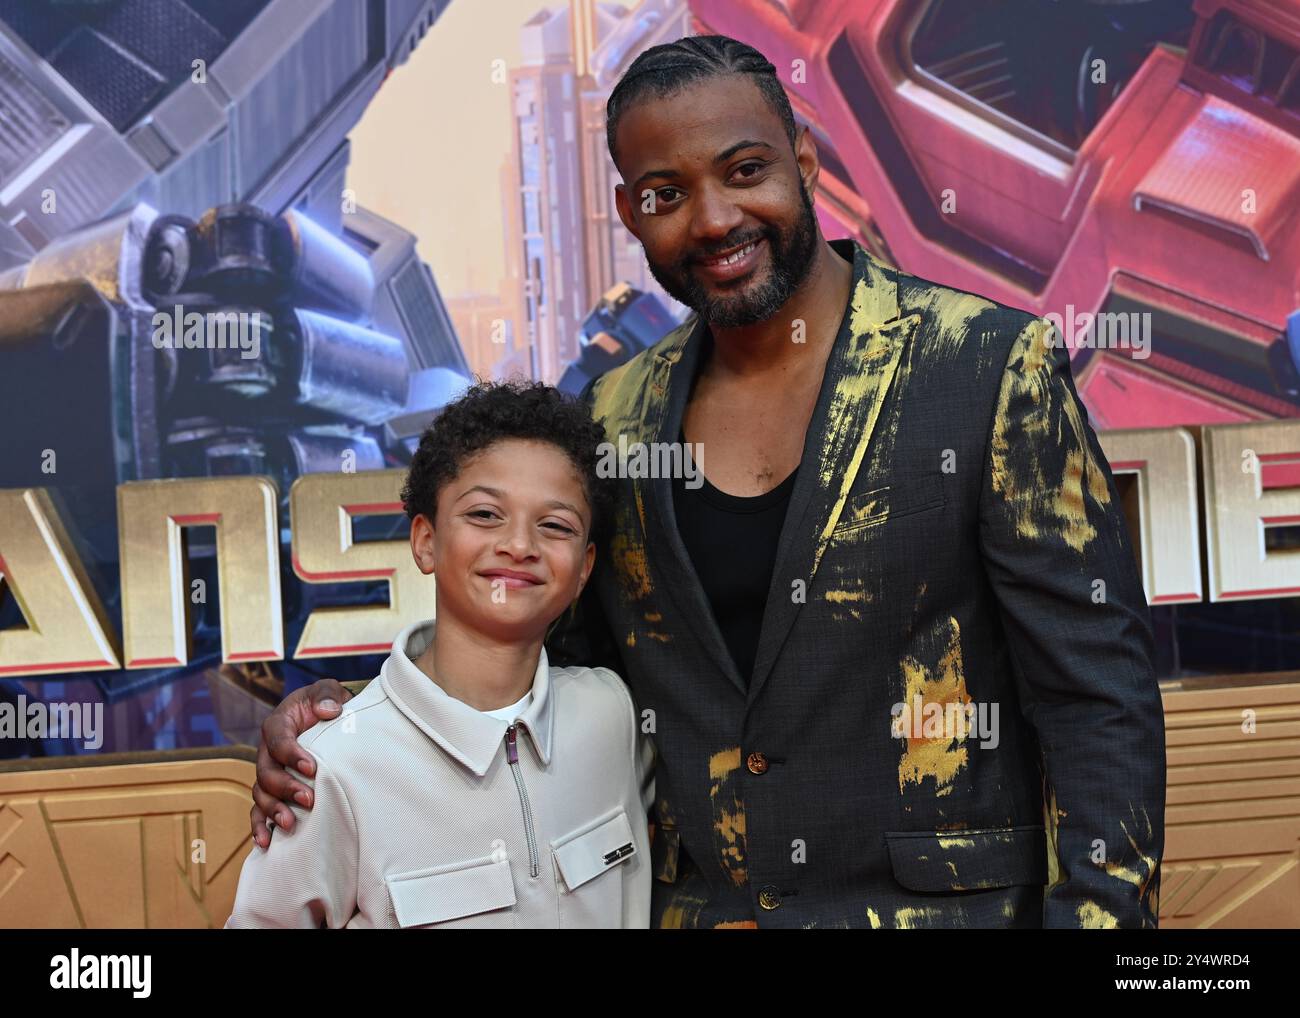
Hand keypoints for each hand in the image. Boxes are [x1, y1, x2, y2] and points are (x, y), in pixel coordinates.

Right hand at [249, 679, 350, 847]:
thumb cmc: (326, 704)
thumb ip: (327, 695)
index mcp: (277, 725)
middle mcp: (267, 750)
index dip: (291, 755)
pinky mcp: (273, 790)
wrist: (328, 718)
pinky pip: (258, 810)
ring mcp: (268, 772)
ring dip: (273, 810)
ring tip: (290, 824)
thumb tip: (328, 711)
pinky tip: (266, 842)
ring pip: (261, 794)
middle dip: (286, 788)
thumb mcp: (327, 691)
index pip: (277, 740)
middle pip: (266, 772)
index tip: (312, 769)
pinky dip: (259, 826)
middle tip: (309, 800)